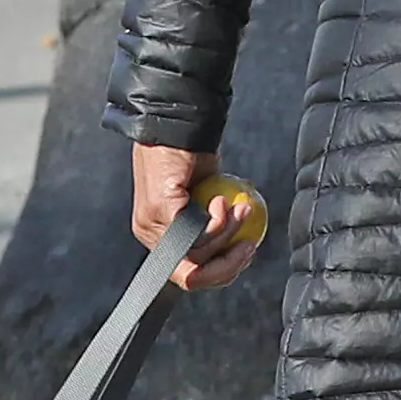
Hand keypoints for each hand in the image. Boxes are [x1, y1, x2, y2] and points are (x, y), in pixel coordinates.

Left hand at [129, 143, 266, 290]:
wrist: (179, 124)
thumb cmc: (193, 155)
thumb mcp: (207, 198)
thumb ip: (215, 224)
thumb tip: (242, 248)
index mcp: (160, 237)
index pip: (188, 274)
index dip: (221, 272)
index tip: (246, 253)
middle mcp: (150, 235)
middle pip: (192, 275)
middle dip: (229, 265)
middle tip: (250, 244)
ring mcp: (152, 224)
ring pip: (199, 254)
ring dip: (229, 232)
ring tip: (240, 207)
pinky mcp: (161, 210)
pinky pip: (199, 234)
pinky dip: (219, 221)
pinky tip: (223, 201)